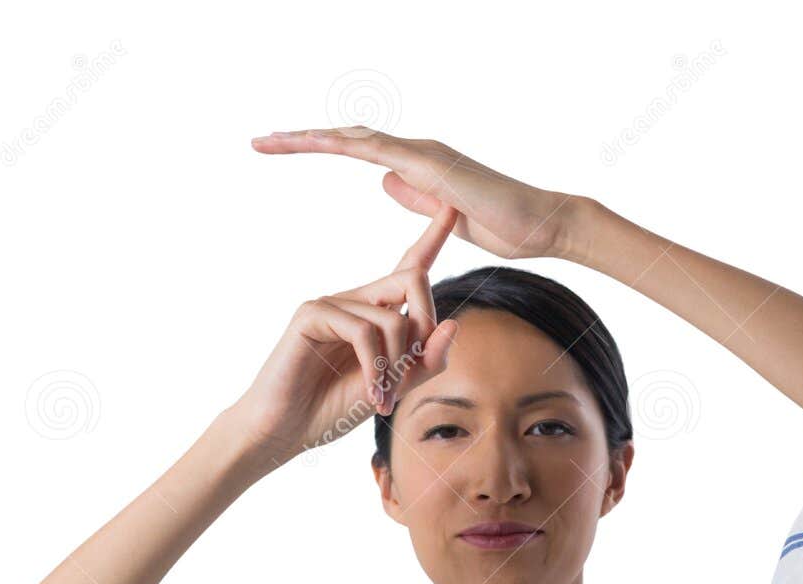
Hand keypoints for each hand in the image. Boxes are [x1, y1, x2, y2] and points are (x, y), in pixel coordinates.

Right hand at [234, 204, 460, 462]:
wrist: (284, 430)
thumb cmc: (332, 408)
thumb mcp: (393, 388)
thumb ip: (425, 361)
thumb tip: (455, 324)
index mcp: (376, 311)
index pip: (409, 267)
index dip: (432, 237)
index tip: (453, 207)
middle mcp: (356, 299)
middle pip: (412, 279)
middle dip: (425, 326)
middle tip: (412, 373)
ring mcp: (332, 303)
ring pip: (393, 318)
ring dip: (396, 367)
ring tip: (383, 400)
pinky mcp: (311, 314)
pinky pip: (363, 332)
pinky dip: (375, 367)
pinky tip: (372, 394)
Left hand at [251, 128, 578, 261]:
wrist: (543, 224)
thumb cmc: (506, 226)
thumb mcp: (445, 218)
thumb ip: (416, 197)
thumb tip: (384, 181)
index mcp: (418, 165)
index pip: (358, 152)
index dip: (320, 149)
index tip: (283, 151)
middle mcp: (416, 151)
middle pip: (348, 139)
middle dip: (302, 139)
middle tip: (260, 142)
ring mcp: (423, 153)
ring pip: (355, 138)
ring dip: (311, 138)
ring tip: (270, 140)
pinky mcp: (432, 164)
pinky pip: (378, 149)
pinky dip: (343, 144)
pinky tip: (313, 142)